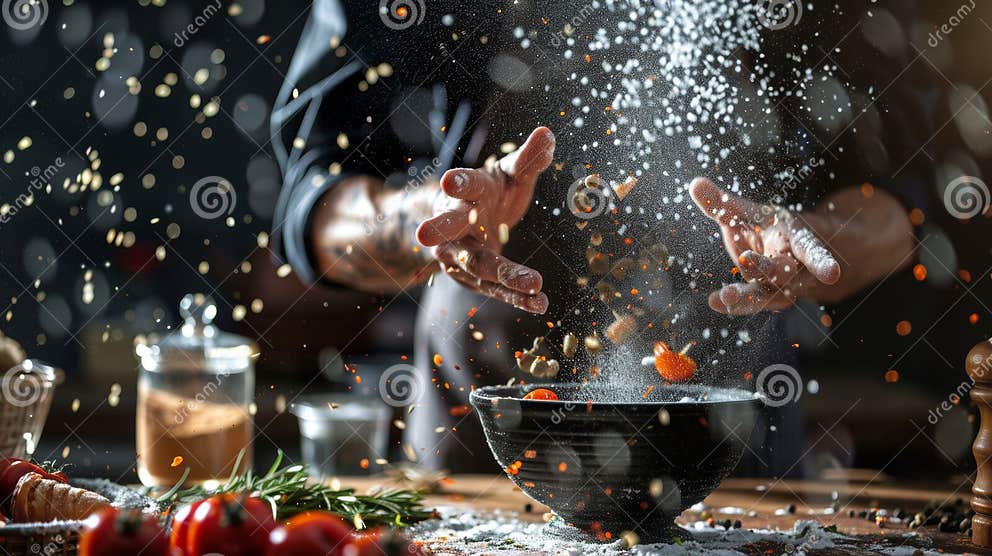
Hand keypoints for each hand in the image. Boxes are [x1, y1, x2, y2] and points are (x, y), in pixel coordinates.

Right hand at [416, 127, 554, 313]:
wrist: (462, 228)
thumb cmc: (489, 195)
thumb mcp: (508, 175)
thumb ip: (527, 160)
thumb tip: (548, 133)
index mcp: (466, 193)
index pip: (462, 185)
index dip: (457, 182)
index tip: (448, 179)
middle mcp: (455, 226)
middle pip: (449, 228)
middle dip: (439, 229)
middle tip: (423, 234)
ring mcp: (460, 255)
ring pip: (479, 265)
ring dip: (506, 275)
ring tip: (535, 284)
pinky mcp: (472, 278)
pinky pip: (495, 288)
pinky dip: (517, 296)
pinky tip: (540, 304)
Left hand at [689, 178, 841, 314]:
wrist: (786, 252)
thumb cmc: (767, 228)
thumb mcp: (747, 212)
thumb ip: (721, 202)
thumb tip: (694, 183)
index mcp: (797, 238)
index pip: (811, 249)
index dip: (820, 260)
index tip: (832, 274)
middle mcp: (795, 266)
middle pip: (785, 272)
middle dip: (767, 268)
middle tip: (746, 260)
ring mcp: (783, 286)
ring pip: (770, 296)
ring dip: (747, 297)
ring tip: (724, 298)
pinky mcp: (769, 298)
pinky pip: (755, 302)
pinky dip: (736, 304)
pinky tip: (716, 302)